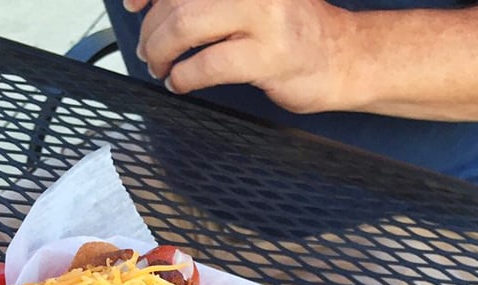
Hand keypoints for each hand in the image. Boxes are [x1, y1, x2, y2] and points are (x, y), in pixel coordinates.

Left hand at [124, 0, 354, 114]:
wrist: (344, 57)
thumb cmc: (293, 30)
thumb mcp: (250, 1)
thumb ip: (209, 1)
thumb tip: (154, 5)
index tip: (133, 4)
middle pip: (177, 0)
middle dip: (152, 30)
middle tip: (150, 51)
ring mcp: (263, 17)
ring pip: (186, 26)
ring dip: (162, 53)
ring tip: (161, 67)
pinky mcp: (268, 56)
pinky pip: (208, 64)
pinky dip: (184, 78)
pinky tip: (181, 83)